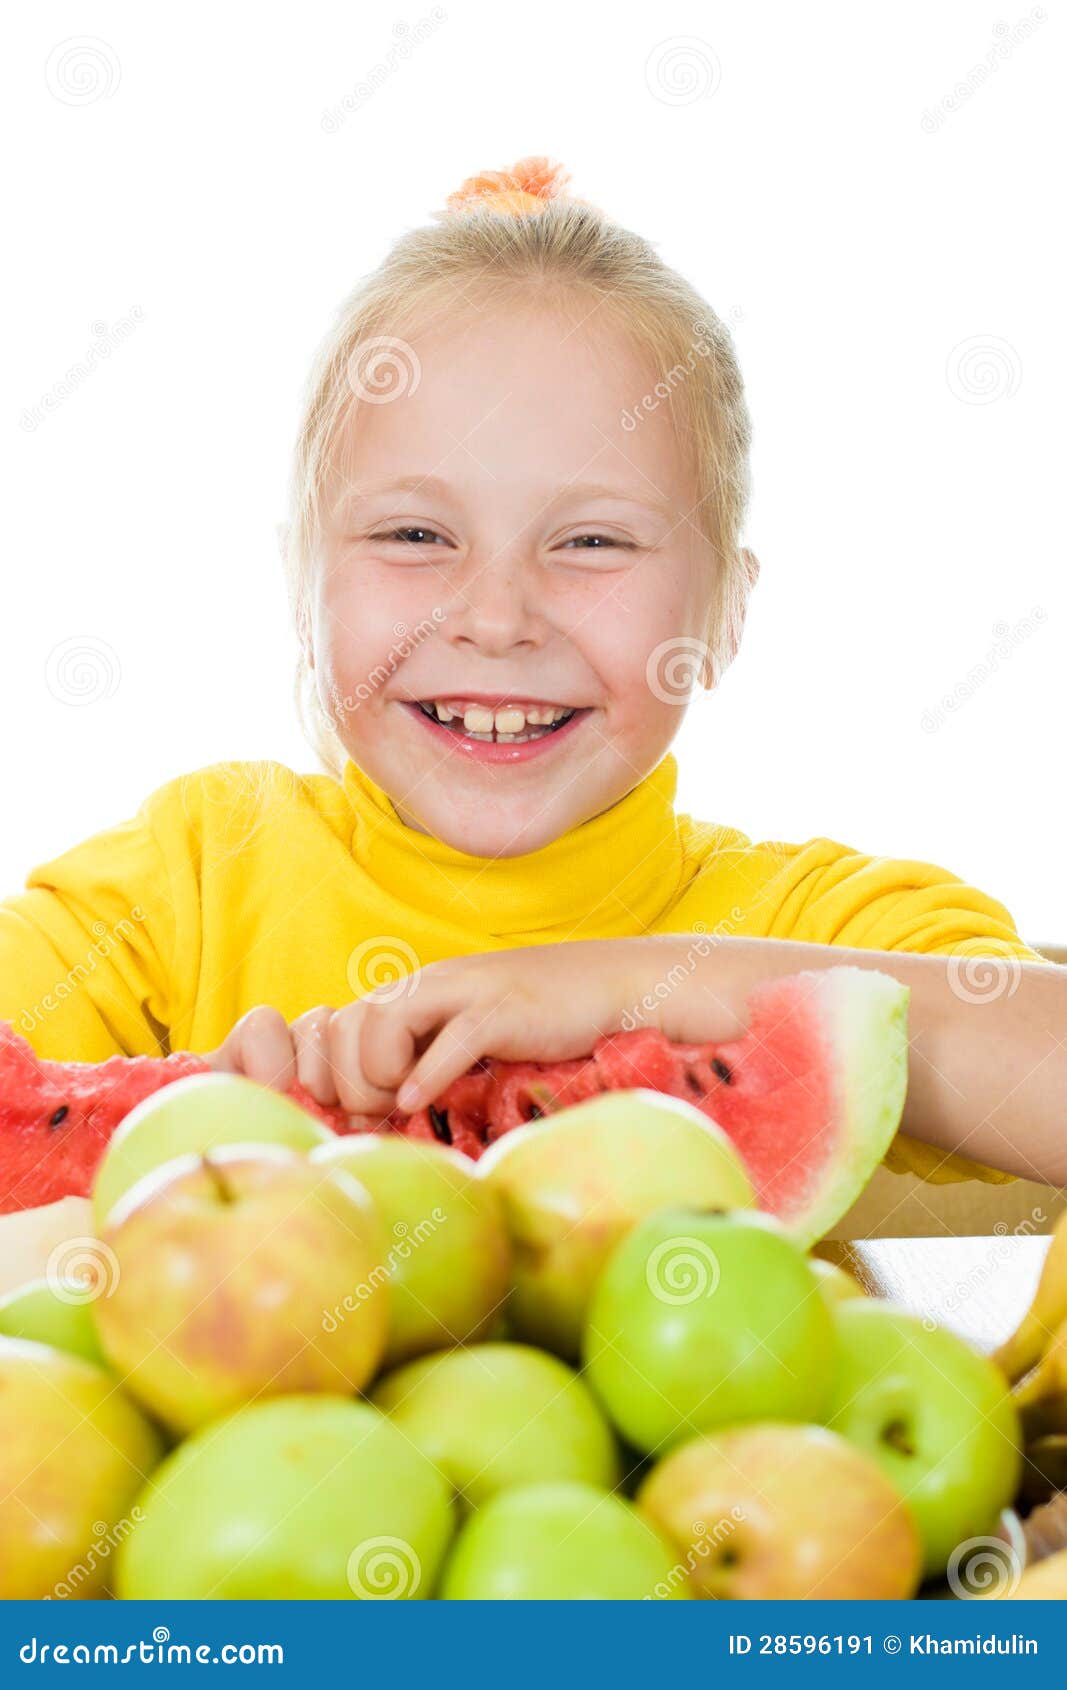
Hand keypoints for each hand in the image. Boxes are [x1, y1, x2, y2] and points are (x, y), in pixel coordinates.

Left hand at [314, 938, 735, 1115]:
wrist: (610, 985)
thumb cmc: (536, 1022)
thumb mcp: (464, 1036)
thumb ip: (418, 1058)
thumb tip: (369, 1114)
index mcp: (411, 994)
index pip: (331, 1028)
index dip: (332, 1075)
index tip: (363, 1109)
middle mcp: (426, 986)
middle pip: (345, 1031)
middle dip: (354, 1085)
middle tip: (388, 1111)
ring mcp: (462, 992)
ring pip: (380, 1029)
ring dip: (381, 1079)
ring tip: (407, 1102)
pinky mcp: (500, 1009)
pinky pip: (446, 1042)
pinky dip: (424, 1077)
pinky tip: (419, 1102)